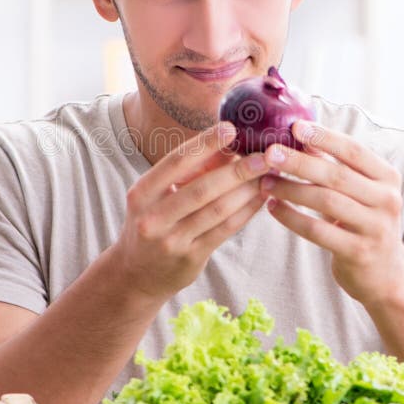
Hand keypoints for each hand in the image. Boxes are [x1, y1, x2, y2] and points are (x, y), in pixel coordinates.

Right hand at [113, 122, 270, 300]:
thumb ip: (187, 172)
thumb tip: (227, 145)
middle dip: (237, 170)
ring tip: (268, 174)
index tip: (231, 128)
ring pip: (218, 210)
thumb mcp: (156, 195)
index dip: (204, 144)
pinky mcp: (190, 258)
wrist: (136, 275)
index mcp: (142, 193)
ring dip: (247, 190)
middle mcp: (153, 217)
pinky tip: (260, 197)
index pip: (176, 162)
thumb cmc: (152, 223)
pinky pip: (225, 229)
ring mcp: (172, 241)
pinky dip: (246, 211)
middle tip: (264, 156)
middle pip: (202, 188)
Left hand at [260, 119, 403, 303]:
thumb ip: (335, 165)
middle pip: (337, 175)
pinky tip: (273, 207)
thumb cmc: (362, 222)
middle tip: (270, 153)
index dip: (324, 137)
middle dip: (300, 162)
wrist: (385, 274)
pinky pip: (318, 231)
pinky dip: (292, 217)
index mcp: (387, 177)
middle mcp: (386, 200)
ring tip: (265, 182)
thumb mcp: (359, 191)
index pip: (354, 151)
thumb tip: (299, 133)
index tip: (295, 127)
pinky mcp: (359, 252)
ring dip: (291, 189)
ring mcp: (375, 227)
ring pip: (326, 201)